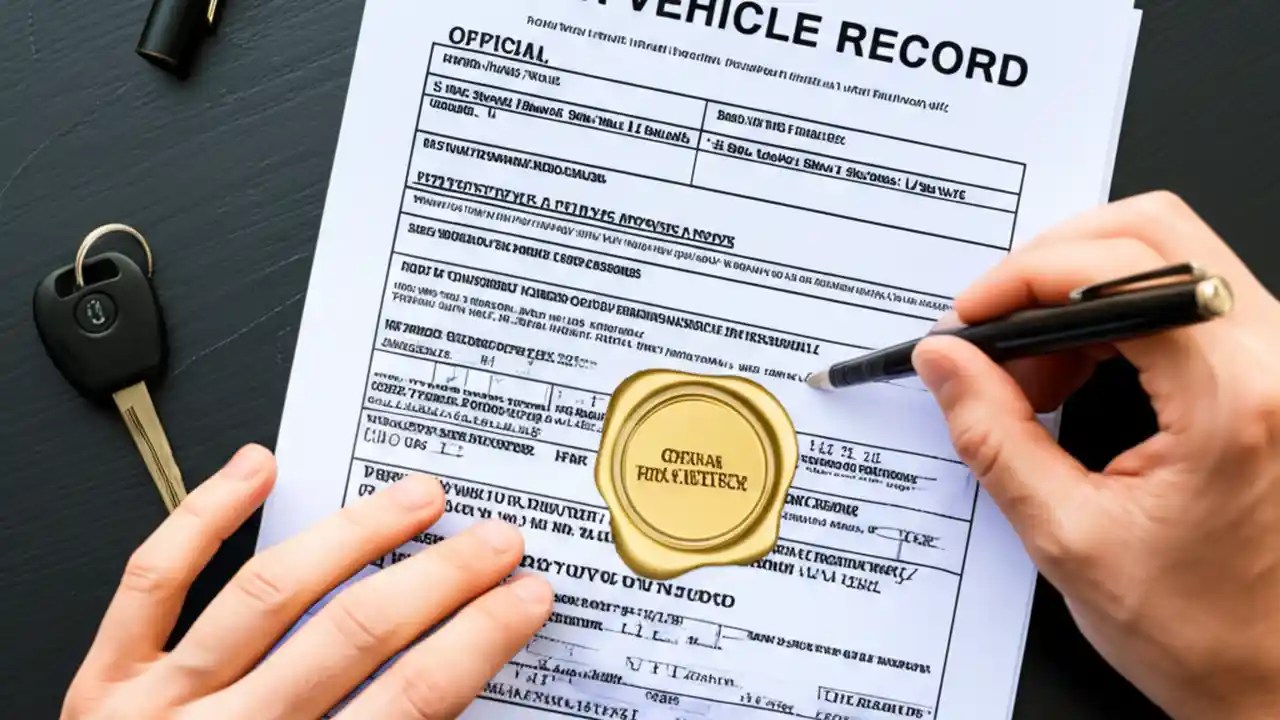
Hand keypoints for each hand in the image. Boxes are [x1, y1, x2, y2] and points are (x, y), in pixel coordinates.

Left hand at [61, 445, 552, 719]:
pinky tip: (254, 470)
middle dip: (442, 578)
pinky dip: (204, 516)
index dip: (479, 638)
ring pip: (271, 591)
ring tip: (416, 498)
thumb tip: (460, 688)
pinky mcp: (106, 682)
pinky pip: (153, 581)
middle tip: (493, 541)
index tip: (523, 597)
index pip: (413, 699)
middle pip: (356, 634)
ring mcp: (162, 705)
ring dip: (355, 534)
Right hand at [912, 191, 1279, 719]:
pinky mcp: (1271, 369)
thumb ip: (994, 437)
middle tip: (992, 328)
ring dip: (1075, 296)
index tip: (967, 321)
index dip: (1019, 281)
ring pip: (1164, 257)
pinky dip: (1108, 320)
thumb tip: (946, 364)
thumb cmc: (1205, 630)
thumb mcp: (1069, 537)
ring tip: (1029, 379)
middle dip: (1047, 267)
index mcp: (1234, 399)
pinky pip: (1181, 299)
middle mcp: (1275, 361)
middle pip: (1150, 231)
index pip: (1114, 270)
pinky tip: (1071, 378)